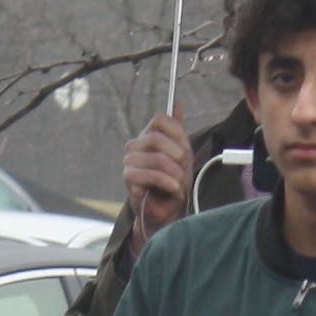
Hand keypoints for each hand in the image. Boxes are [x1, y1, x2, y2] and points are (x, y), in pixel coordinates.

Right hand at [122, 111, 192, 237]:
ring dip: (175, 173)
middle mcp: (135, 146)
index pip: (159, 118)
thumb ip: (178, 130)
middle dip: (176, 154)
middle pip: (156, 137)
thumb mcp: (182, 153)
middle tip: (183, 168)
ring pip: (158, 158)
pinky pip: (151, 174)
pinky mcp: (129, 178)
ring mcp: (130, 161)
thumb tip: (178, 104)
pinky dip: (168, 183)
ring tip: (179, 184)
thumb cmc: (173, 182)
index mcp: (148, 137)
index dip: (176, 130)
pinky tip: (173, 190)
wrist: (167, 210)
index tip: (185, 146)